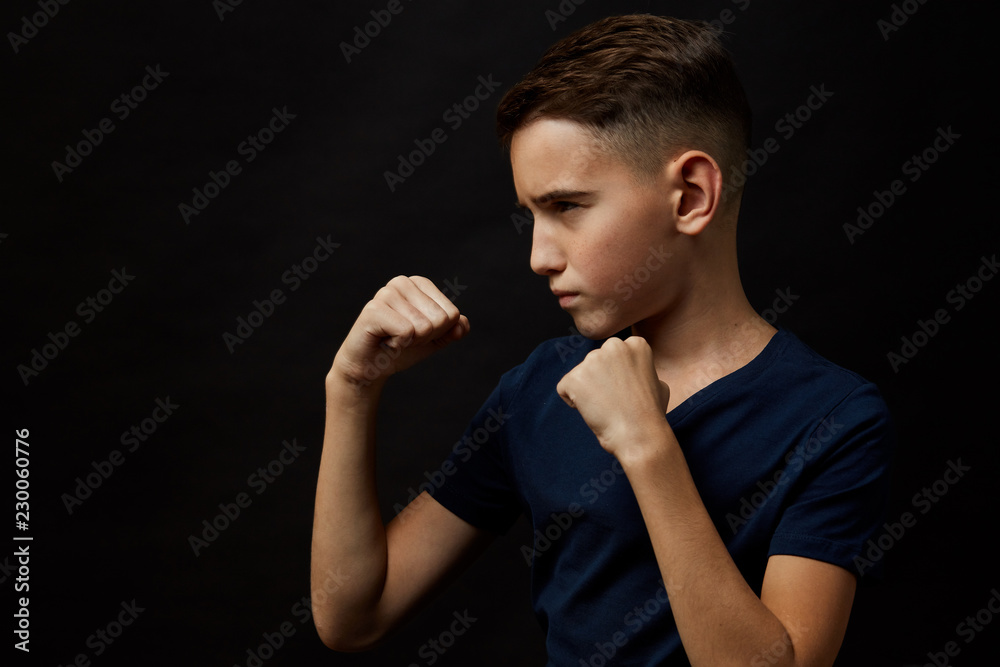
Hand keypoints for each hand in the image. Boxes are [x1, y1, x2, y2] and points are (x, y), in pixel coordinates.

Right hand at [331, 276, 469, 388]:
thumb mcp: (434, 339)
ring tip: (393, 338)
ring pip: (424, 327)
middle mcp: (402, 283)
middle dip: (425, 337)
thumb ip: (453, 330)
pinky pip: (407, 332)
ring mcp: (386, 294)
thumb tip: (462, 325)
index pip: (452, 314)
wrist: (370, 367)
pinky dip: (398, 345)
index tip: (417, 333)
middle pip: (440, 319)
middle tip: (404, 338)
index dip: (438, 333)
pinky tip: (385, 341)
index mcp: (419, 284)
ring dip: (411, 342)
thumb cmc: (401, 349)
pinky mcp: (374, 310)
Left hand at [556, 336, 670, 458]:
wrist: (639, 434)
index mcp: (635, 344)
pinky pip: (564, 388)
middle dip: (601, 379)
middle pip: (597, 362)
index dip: (619, 376)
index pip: (615, 355)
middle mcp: (613, 346)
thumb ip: (642, 371)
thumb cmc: (651, 414)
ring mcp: (592, 360)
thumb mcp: (659, 384)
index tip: (627, 392)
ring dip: (588, 390)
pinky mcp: (574, 377)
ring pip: (581, 374)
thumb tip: (633, 372)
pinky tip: (592, 411)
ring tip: (605, 407)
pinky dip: (573, 401)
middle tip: (615, 400)